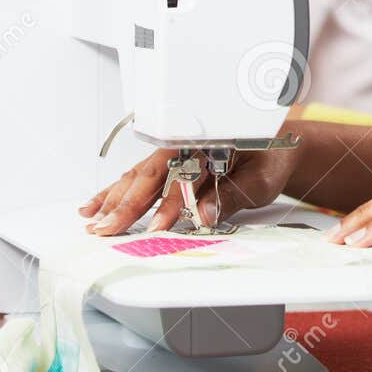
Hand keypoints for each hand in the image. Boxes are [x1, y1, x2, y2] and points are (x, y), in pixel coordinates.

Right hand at [79, 145, 300, 234]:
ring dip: (114, 198)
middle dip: (126, 205)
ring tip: (93, 219)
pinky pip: (138, 176)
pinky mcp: (168, 163)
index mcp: (207, 142)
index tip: (156, 228)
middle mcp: (185, 145)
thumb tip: (203, 214)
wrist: (277, 146)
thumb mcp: (259, 180)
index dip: (168, 204)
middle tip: (106, 229)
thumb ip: (230, 195)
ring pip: (138, 176)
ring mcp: (173, 153)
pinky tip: (97, 203)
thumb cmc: (270, 159)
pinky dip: (117, 190)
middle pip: (150, 175)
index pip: (181, 176)